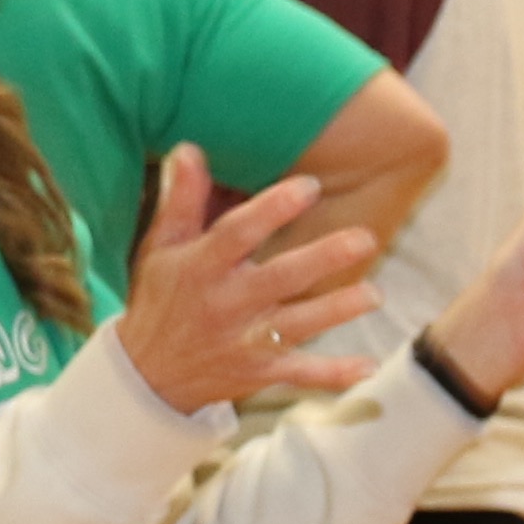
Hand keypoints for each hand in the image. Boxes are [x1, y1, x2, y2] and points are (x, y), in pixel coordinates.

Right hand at [116, 146, 382, 413]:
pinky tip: (367, 367)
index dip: (272, 209)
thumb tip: (190, 148)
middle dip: (322, 259)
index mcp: (201, 267)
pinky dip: (332, 375)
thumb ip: (181, 200)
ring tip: (375, 294)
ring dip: (336, 312)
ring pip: (297, 325)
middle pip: (280, 278)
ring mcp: (245, 342)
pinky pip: (300, 375)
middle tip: (366, 239)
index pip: (237, 234)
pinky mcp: (259, 373)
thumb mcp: (161, 247)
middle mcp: (226, 304)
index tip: (308, 185)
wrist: (148, 374)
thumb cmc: (161, 297)